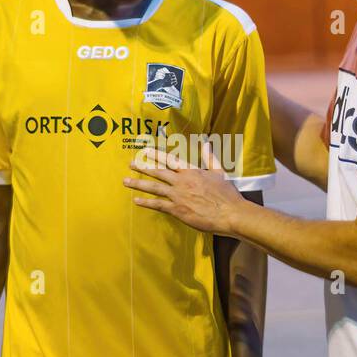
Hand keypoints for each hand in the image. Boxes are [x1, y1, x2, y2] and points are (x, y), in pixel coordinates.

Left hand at [123, 142, 244, 235]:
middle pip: (158, 172)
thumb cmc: (227, 194)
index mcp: (192, 171)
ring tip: (126, 181)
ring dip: (138, 184)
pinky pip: (158, 205)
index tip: (146, 151)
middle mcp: (182, 181)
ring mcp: (178, 195)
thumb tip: (207, 143)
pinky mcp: (178, 210)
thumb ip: (210, 158)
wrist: (230, 213)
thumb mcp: (219, 172)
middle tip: (131, 164)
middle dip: (143, 167)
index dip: (157, 155)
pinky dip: (146, 202)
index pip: (170, 160)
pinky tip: (136, 200)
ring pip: (154, 187)